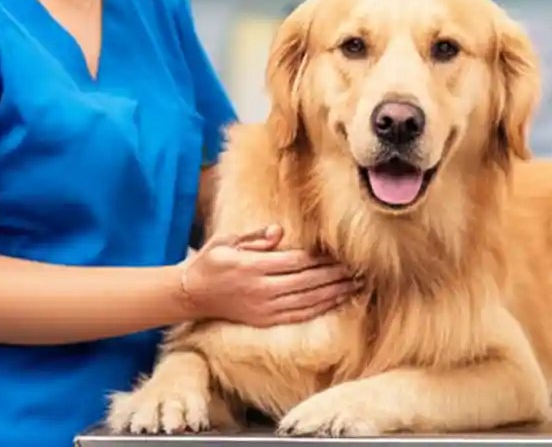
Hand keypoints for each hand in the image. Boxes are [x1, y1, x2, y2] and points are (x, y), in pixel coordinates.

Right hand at [179, 225, 359, 326]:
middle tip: (359, 269)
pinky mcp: (266, 320)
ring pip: (307, 301)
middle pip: (307, 282)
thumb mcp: (226, 241)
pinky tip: (336, 301)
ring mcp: (265, 308)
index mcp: (253, 268)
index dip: (321, 259)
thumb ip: (254, 238)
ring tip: (356, 284)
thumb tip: (278, 232)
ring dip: (334, 293)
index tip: (341, 254)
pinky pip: (299, 315)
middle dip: (335, 276)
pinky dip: (320, 308)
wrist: (193, 295)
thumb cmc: (210, 262)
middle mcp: (261, 290)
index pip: (296, 262)